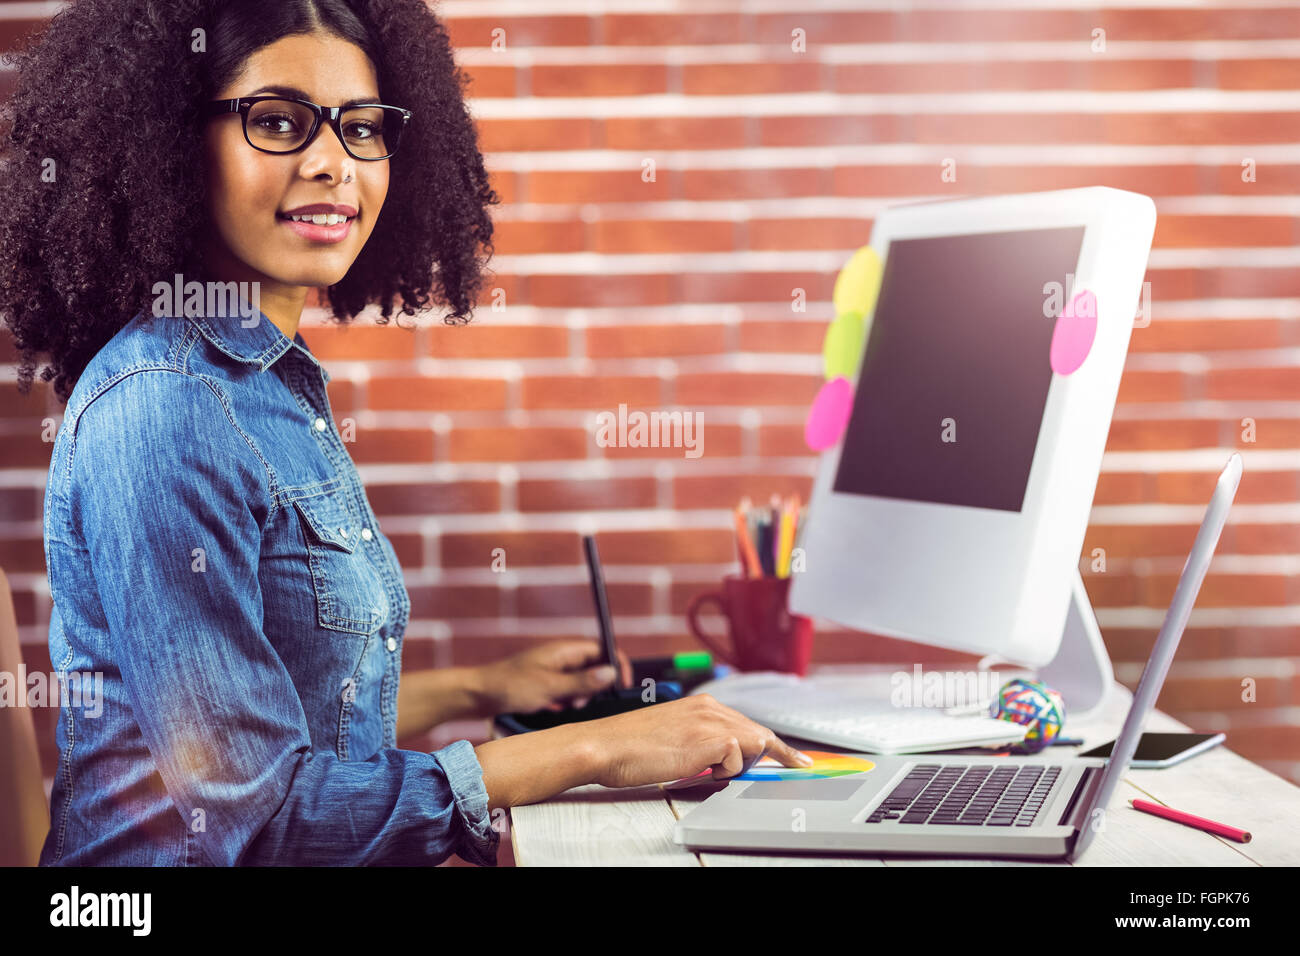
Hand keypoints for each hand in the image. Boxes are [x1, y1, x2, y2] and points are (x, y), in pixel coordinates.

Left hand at [475, 640, 633, 715]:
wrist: (477, 695)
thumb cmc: (510, 686)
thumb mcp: (550, 687)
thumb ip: (582, 682)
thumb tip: (612, 673)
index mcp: (564, 650)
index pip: (602, 649)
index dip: (617, 664)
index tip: (623, 685)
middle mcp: (560, 657)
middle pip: (594, 666)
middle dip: (597, 685)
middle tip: (585, 702)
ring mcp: (552, 670)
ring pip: (580, 681)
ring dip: (581, 695)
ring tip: (569, 707)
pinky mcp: (544, 684)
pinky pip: (566, 690)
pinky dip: (567, 700)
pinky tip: (556, 710)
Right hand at [584, 694, 812, 787]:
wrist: (604, 746)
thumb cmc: (628, 747)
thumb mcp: (672, 739)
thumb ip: (699, 743)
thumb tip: (721, 762)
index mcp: (700, 704)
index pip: (748, 724)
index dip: (775, 744)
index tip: (796, 757)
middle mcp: (709, 707)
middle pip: (759, 733)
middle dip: (776, 754)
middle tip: (795, 767)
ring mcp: (710, 720)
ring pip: (754, 742)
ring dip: (740, 764)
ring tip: (709, 771)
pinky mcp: (710, 738)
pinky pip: (737, 757)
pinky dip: (725, 770)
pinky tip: (700, 770)